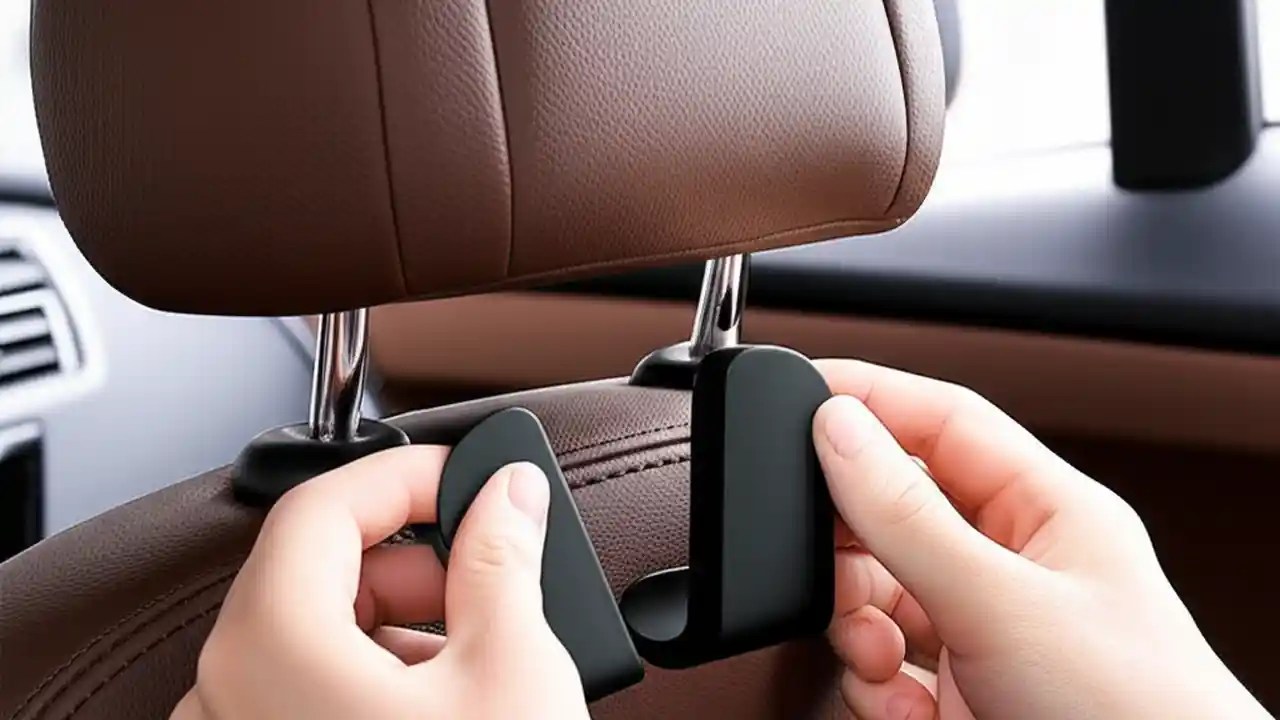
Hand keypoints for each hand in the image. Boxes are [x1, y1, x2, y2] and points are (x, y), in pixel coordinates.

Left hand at [172, 447, 588, 719]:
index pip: (320, 504)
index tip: (470, 480)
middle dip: (418, 561)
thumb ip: (504, 559)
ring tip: (480, 654)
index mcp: (268, 646)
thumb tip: (508, 496)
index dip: (407, 476)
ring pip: (315, 635)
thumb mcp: (511, 670)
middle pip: (318, 569)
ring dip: (403, 623)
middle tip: (491, 573)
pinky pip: (307, 692)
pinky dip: (375, 677)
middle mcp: (225, 691)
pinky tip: (445, 703)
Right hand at [813, 359, 1269, 719]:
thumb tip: (840, 430)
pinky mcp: (959, 694)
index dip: (873, 398)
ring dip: (856, 624)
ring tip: (875, 652)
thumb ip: (911, 517)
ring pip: (878, 593)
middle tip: (826, 558)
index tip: (803, 391)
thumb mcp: (1004, 604)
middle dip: (851, 542)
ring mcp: (985, 634)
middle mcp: (1015, 566)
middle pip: (897, 511)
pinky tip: (900, 703)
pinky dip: (872, 685)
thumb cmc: (1137, 717)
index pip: (946, 422)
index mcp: (1049, 512)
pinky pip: (881, 664)